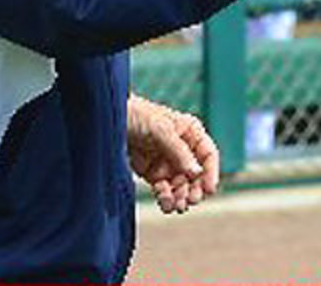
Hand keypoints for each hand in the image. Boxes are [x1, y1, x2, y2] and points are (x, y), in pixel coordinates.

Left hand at [127, 96, 219, 213]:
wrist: (109, 121)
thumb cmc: (137, 115)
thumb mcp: (160, 129)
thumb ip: (179, 150)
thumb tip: (196, 172)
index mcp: (190, 132)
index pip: (208, 155)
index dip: (211, 172)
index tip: (210, 189)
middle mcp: (182, 150)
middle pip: (197, 175)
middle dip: (196, 189)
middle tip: (191, 200)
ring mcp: (168, 163)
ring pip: (182, 186)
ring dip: (182, 197)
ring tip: (177, 205)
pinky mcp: (153, 175)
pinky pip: (165, 191)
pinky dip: (166, 199)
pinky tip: (165, 202)